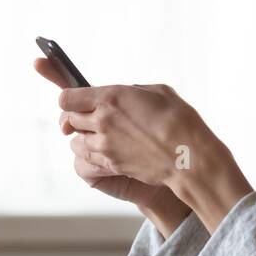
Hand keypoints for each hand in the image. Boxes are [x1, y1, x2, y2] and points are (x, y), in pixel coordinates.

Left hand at [48, 67, 254, 232]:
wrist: (188, 154)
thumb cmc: (179, 119)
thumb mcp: (156, 91)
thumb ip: (131, 91)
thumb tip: (123, 95)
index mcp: (110, 97)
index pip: (67, 97)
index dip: (69, 98)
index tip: (76, 100)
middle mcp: (102, 121)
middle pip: (69, 119)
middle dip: (77, 117)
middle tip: (90, 117)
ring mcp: (105, 145)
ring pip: (78, 141)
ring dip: (87, 137)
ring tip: (105, 135)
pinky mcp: (111, 164)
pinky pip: (90, 158)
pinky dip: (96, 154)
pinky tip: (113, 150)